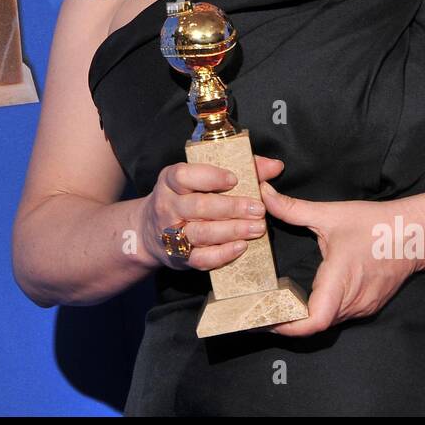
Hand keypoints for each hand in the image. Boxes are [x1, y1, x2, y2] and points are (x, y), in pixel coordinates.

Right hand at [140, 156, 283, 270]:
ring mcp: (170, 233)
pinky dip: (222, 254)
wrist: (150, 230)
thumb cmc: (187, 197)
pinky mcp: (179, 256)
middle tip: (259, 209)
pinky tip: (241, 246)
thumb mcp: (201, 177)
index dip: (210, 177)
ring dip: (232, 231)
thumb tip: (275, 166)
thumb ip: (241, 168)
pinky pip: (200, 258)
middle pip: (198, 206)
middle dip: (231, 208)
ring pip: (201, 233)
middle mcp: (167, 206)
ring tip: (257, 228)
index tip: (234, 179)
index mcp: (170, 181)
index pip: (184, 176)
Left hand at [259, 189, 424, 335]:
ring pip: (328, 321)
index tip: (267, 318)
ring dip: (305, 317)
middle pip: (315, 324)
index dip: (288, 326)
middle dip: (288, 320)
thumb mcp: (330, 214)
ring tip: (279, 304)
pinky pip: (340, 315)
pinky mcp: (369, 306)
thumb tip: (264, 194)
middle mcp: (353, 301)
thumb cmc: (375, 225)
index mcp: (340, 280)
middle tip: (262, 308)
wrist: (415, 234)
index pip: (313, 321)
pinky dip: (322, 311)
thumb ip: (292, 208)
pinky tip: (306, 298)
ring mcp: (363, 307)